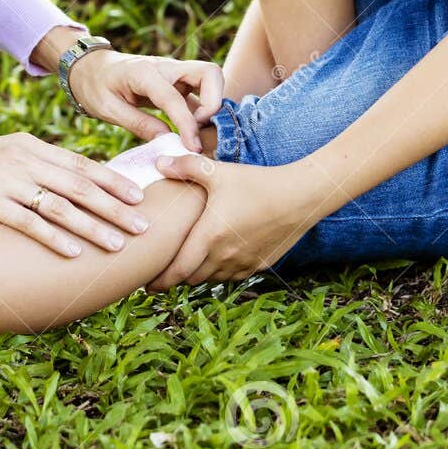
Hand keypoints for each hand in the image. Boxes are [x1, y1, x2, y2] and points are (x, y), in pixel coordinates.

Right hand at [0, 132, 148, 257]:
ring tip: (117, 244)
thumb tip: (72, 183)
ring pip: (61, 206)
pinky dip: (55, 238)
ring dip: (93, 227)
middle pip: (80, 186)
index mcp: (32, 146)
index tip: (139, 197)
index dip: (113, 181)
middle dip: (115, 207)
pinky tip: (74, 253)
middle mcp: (25, 160)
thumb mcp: (7, 153)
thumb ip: (38, 165)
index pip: (82, 164)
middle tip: (143, 225)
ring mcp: (7, 180)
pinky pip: (28, 222)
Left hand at [68, 50, 223, 151]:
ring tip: (198, 133)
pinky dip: (205, 111)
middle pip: (210, 73)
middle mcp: (166, 67)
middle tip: (200, 130)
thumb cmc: (95, 86)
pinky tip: (195, 132)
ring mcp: (175, 73)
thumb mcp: (108, 109)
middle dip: (214, 102)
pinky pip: (201, 93)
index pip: (174, 97)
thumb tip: (167, 141)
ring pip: (211, 80)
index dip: (187, 124)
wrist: (91, 67)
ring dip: (212, 106)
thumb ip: (138, 123)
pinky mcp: (178, 83)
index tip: (192, 148)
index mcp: (144, 73)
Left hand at [145, 154, 310, 290]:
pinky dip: (220, 272)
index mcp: (209, 237)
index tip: (147, 285)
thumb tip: (158, 163)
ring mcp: (243, 263)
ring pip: (211, 279)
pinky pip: (232, 276)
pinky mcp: (259, 265)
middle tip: (163, 271)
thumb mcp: (218, 171)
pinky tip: (217, 258)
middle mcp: (224, 256)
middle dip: (176, 276)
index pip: (177, 270)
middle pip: (191, 278)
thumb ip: (185, 167)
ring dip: (198, 274)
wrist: (300, 197)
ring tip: (188, 264)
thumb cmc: (257, 182)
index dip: (160, 281)